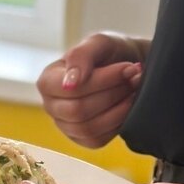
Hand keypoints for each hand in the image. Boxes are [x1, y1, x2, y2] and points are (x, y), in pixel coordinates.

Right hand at [36, 32, 145, 147]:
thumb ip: (81, 56)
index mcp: (48, 81)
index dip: (102, 81)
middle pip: (78, 111)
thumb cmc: (110, 53)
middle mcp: (51, 106)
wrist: (128, 69)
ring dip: (118, 109)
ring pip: (87, 128)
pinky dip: (118, 123)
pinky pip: (97, 140)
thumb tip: (70, 84)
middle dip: (113, 93)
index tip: (128, 67)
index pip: (70, 89)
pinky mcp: (82, 139)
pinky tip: (127, 106)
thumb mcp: (99, 42)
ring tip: (133, 90)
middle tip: (135, 77)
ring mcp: (65, 125)